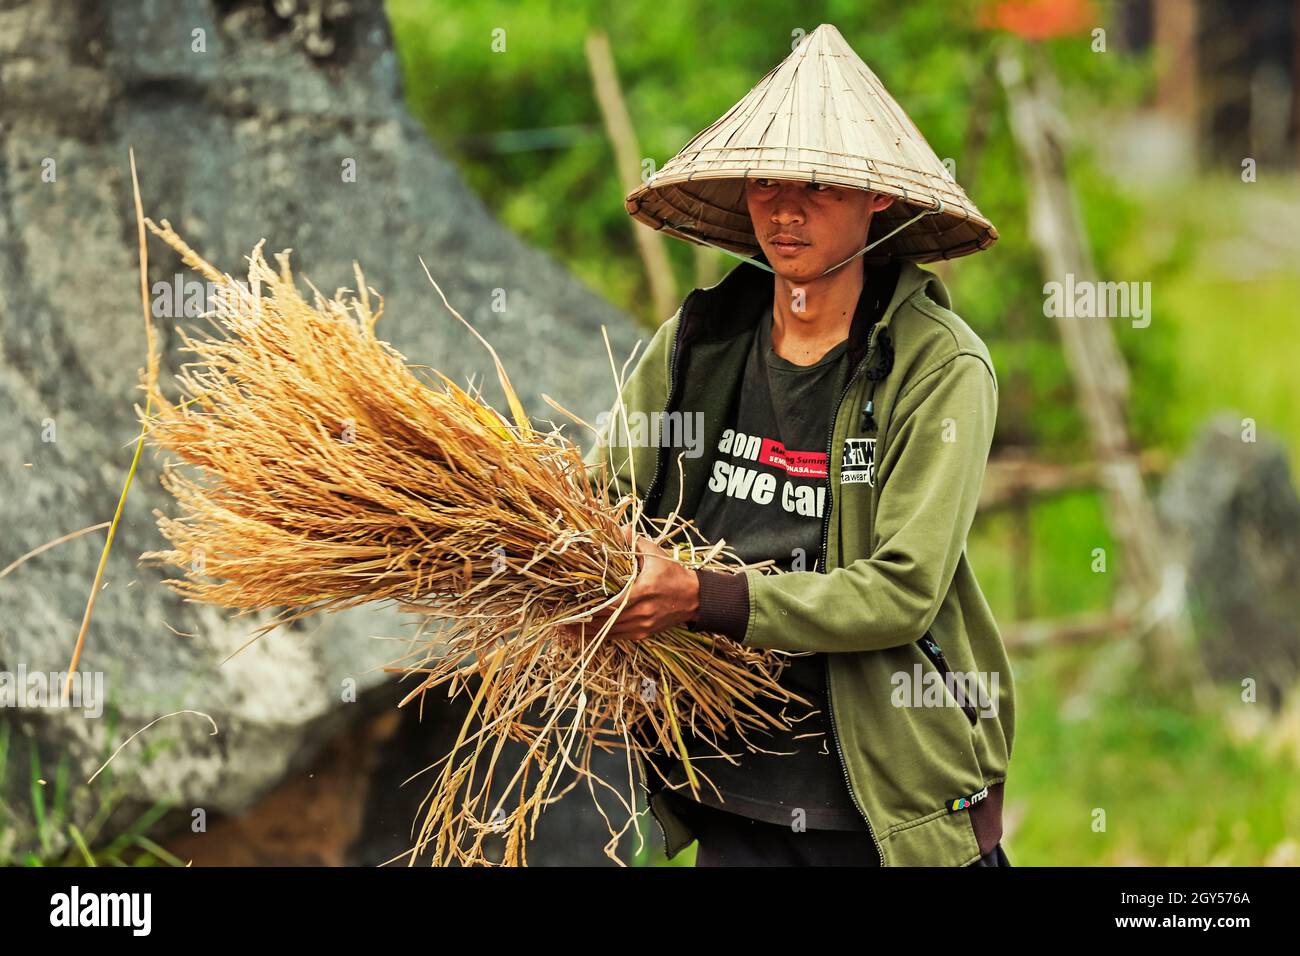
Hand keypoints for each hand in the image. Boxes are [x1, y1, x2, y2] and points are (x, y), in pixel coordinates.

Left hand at [568, 525, 699, 640]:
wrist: (695, 598)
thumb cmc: (673, 574)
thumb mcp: (656, 554)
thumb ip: (635, 542)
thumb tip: (620, 528)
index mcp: (643, 591)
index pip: (612, 604)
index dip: (591, 609)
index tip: (573, 608)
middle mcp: (642, 612)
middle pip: (606, 622)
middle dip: (584, 623)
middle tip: (563, 622)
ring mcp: (643, 626)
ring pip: (610, 633)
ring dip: (590, 632)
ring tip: (569, 630)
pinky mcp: (644, 634)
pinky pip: (619, 638)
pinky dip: (602, 636)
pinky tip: (588, 635)